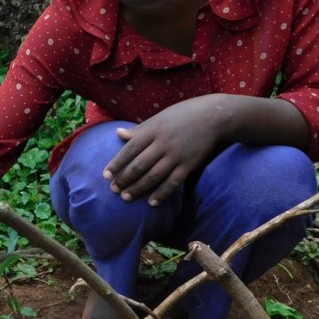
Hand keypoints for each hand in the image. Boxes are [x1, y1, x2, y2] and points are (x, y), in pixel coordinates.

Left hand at [103, 97, 228, 205]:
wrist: (213, 116)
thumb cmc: (182, 115)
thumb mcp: (158, 118)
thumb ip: (139, 129)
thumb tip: (118, 134)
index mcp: (152, 130)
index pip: (129, 149)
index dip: (116, 163)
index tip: (105, 175)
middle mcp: (162, 143)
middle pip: (139, 165)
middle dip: (124, 179)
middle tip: (113, 190)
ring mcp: (176, 155)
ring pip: (153, 176)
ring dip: (138, 188)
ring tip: (126, 197)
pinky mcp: (189, 164)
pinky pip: (173, 183)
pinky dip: (162, 194)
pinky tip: (151, 203)